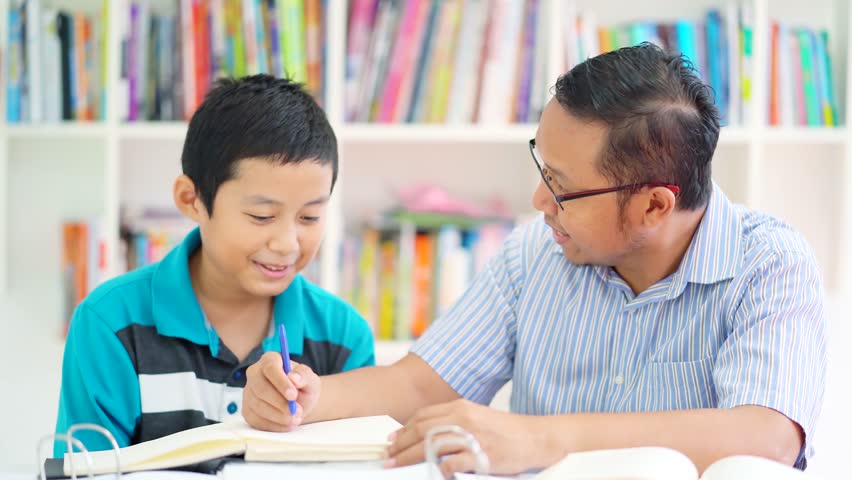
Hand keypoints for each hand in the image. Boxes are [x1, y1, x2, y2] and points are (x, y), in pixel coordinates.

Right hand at [243, 352, 320, 430]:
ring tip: (296, 418)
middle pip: (261, 388)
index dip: (281, 382)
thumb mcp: (310, 379)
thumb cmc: (303, 387)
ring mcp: (248, 392)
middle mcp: (254, 373)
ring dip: (279, 416)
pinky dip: (274, 425)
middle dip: (280, 403)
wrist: (298, 403)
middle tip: (298, 412)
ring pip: (258, 406)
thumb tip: (294, 377)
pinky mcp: (247, 410)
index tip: (293, 395)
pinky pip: (256, 420)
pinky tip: (287, 424)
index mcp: (270, 360)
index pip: (270, 368)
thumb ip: (304, 376)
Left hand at [385, 399, 543, 477]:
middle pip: (422, 430)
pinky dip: (439, 469)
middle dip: (400, 444)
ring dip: (409, 457)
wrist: (535, 437)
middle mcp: (463, 419)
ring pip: (430, 446)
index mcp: (461, 407)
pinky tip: (432, 473)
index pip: (423, 416)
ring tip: (396, 465)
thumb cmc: (506, 430)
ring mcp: (472, 438)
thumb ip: (452, 422)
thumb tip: (426, 434)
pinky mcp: (481, 456)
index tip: (392, 440)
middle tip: (388, 455)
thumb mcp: (476, 417)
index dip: (404, 429)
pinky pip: (452, 464)